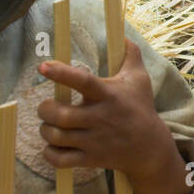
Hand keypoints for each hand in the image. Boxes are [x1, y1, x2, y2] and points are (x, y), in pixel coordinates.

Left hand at [37, 37, 189, 193]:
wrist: (150, 148)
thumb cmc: (141, 108)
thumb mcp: (140, 80)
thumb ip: (130, 55)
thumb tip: (123, 34)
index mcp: (108, 95)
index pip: (82, 81)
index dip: (61, 73)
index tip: (43, 66)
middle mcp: (100, 118)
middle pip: (60, 115)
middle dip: (45, 109)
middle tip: (47, 107)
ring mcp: (94, 141)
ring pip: (56, 137)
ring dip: (45, 130)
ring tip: (49, 125)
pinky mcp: (90, 159)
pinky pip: (60, 160)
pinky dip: (49, 153)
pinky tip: (53, 145)